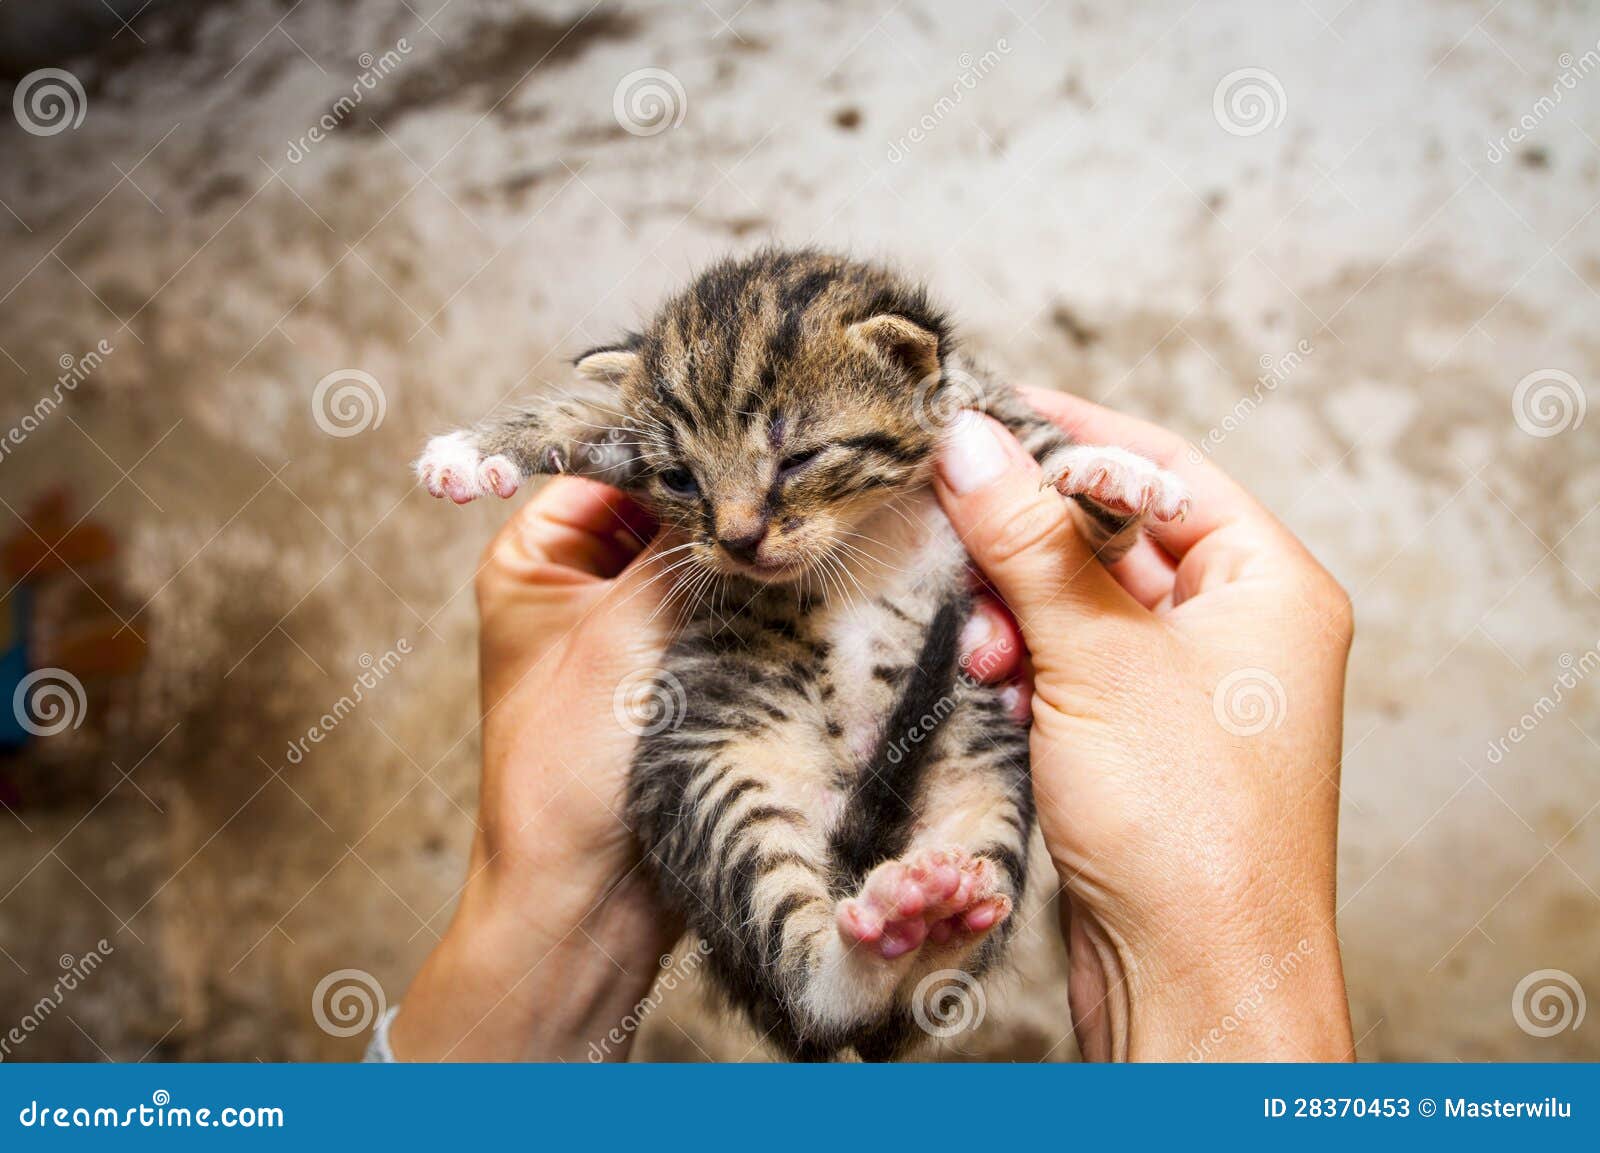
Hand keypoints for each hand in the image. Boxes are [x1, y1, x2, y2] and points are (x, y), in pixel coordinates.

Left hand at [392, 478, 1024, 1060]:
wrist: (585, 900)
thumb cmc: (566, 769)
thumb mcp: (621, 635)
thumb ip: (681, 550)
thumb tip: (747, 476)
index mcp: (534, 559)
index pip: (612, 465)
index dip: (678, 444)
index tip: (749, 418)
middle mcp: (580, 585)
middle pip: (663, 512)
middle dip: (723, 500)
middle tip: (798, 464)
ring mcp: (632, 629)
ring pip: (701, 563)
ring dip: (748, 551)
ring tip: (814, 511)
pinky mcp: (679, 672)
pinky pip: (726, 614)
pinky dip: (761, 599)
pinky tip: (810, 574)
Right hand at [934, 390, 1355, 1061]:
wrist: (1196, 983)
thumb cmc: (1189, 826)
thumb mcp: (1100, 659)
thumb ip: (1030, 543)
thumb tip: (969, 441)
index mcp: (1268, 584)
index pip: (1159, 466)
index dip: (1070, 433)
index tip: (982, 410)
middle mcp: (1235, 628)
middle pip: (1110, 533)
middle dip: (1025, 541)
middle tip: (950, 531)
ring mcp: (1184, 688)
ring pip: (1077, 604)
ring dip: (1015, 611)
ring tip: (980, 643)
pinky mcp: (1136, 741)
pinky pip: (1067, 667)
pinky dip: (1023, 666)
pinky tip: (993, 685)